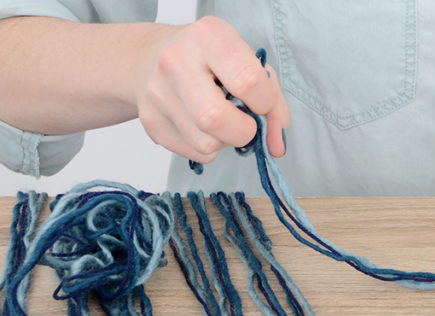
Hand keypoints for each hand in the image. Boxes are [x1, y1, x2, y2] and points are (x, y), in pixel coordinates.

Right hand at [133, 16, 289, 162]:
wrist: (151, 58)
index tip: (261, 102)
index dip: (264, 102)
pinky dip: (209, 148)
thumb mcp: (249, 66)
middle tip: (246, 123)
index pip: (246, 80)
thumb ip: (274, 105)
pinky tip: (202, 126)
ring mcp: (158, 92)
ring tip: (222, 120)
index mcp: (209, 36)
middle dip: (243, 132)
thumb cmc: (212, 63)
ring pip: (205, 144)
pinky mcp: (150, 121)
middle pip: (214, 118)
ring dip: (225, 141)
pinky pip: (195, 154)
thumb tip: (277, 147)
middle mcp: (176, 60)